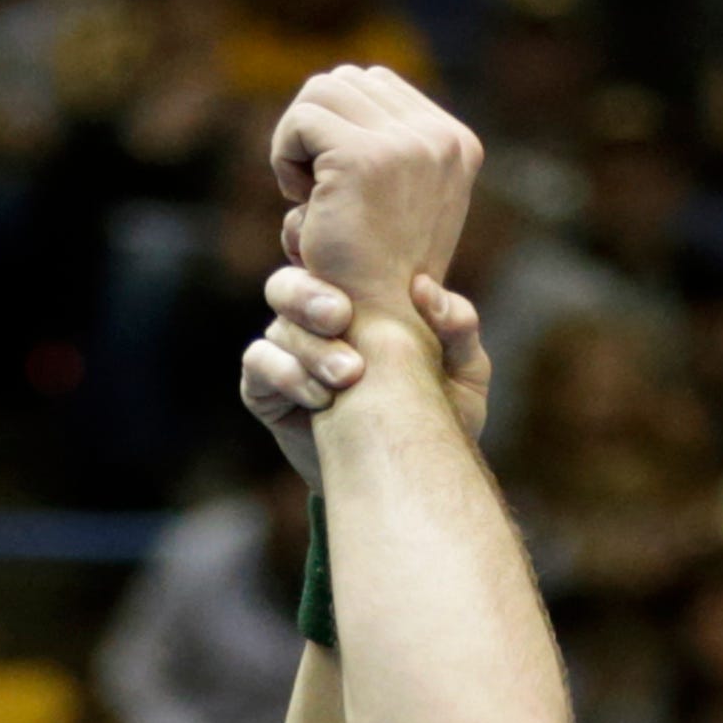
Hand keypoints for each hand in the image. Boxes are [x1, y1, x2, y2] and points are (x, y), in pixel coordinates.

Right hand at [240, 269, 489, 489]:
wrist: (407, 479)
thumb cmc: (437, 414)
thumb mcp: (463, 373)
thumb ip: (457, 327)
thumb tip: (425, 289)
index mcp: (358, 301)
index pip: (325, 258)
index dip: (316, 243)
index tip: (346, 261)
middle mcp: (315, 320)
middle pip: (288, 284)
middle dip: (309, 295)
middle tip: (342, 316)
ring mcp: (289, 353)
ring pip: (279, 326)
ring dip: (312, 346)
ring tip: (349, 375)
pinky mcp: (266, 390)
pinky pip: (259, 364)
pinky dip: (287, 374)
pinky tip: (321, 399)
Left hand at [269, 66, 480, 313]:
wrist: (379, 331)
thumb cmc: (377, 275)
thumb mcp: (401, 200)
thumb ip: (392, 145)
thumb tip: (349, 89)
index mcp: (459, 144)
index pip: (376, 84)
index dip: (342, 127)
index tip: (343, 189)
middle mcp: (442, 139)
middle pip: (348, 80)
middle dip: (319, 131)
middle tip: (319, 194)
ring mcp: (407, 145)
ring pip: (322, 90)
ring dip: (299, 142)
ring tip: (309, 198)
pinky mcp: (363, 158)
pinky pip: (301, 119)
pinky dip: (283, 157)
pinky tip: (301, 204)